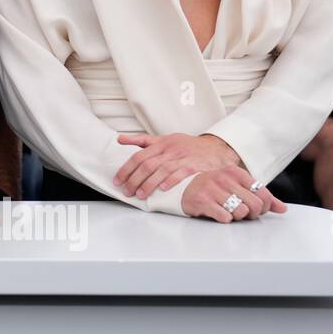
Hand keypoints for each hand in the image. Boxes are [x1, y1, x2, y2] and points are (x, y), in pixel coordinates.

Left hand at [113, 132, 239, 197]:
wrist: (214, 147)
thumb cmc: (185, 145)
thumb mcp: (163, 139)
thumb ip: (142, 140)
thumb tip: (119, 139)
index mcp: (160, 144)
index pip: (138, 156)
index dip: (126, 169)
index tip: (117, 181)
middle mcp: (170, 150)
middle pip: (147, 165)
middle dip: (134, 179)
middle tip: (127, 192)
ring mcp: (182, 158)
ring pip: (162, 170)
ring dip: (149, 183)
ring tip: (141, 195)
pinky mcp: (195, 166)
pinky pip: (181, 173)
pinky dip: (171, 181)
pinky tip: (163, 189)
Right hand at [181, 168, 287, 221]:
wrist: (182, 190)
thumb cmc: (213, 189)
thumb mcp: (237, 187)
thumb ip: (261, 197)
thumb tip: (282, 209)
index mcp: (235, 172)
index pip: (263, 193)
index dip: (263, 207)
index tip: (255, 209)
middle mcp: (224, 178)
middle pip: (254, 205)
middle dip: (252, 214)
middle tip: (243, 213)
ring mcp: (211, 188)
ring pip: (241, 212)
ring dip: (237, 217)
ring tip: (228, 212)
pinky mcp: (201, 200)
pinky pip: (225, 217)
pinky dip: (224, 219)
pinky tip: (218, 213)